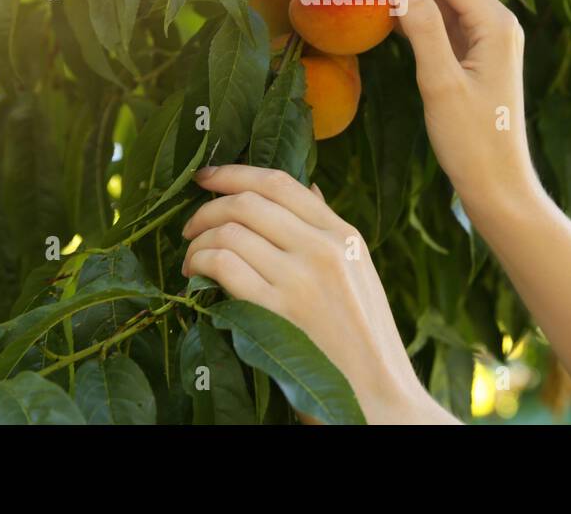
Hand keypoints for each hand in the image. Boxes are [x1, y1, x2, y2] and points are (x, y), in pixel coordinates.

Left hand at [182, 164, 455, 424]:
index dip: (235, 173)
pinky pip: (224, 265)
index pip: (281, 182)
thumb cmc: (365, 340)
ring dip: (199, 241)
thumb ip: (329, 231)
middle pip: (248, 202)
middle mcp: (323, 248)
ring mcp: (300, 279)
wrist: (380, 397)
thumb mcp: (359, 273)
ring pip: (230, 231)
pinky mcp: (277, 311)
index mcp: (344, 235)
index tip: (206, 177)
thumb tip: (306, 190)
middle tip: (190, 225)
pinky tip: (196, 277)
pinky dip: (201, 262)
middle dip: (208, 206)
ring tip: (192, 258)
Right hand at [361, 0, 539, 223]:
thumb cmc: (473, 142)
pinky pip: (442, 18)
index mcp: (495, 23)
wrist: (498, 186)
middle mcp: (496, 23)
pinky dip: (414, 5)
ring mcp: (486, 39)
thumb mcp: (441, 84)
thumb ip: (422, 28)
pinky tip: (387, 2)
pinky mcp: (475, 56)